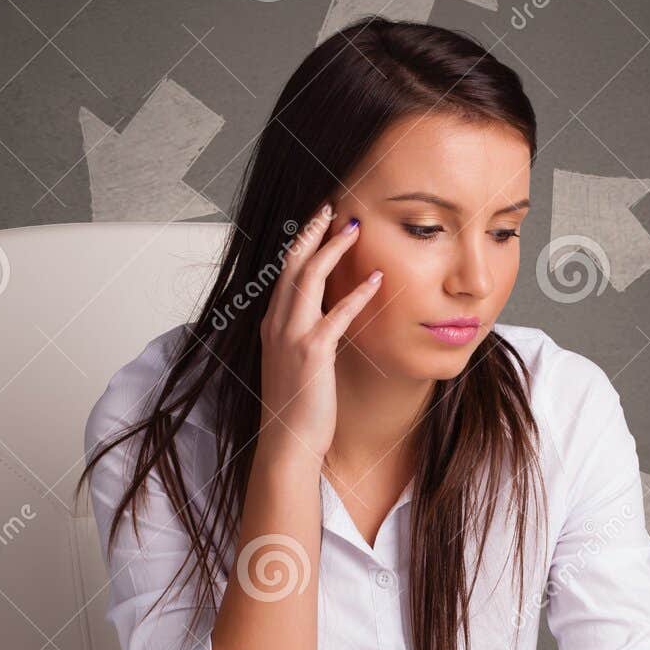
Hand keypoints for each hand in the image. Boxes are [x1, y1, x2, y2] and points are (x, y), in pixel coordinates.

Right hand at [257, 201, 381, 465]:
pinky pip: (336, 315)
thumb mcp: (296, 363)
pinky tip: (376, 280)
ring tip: (352, 228)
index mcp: (273, 324)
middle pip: (292, 264)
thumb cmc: (297, 407)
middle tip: (332, 207)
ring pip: (308, 278)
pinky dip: (357, 294)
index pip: (285, 272)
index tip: (318, 220)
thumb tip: (327, 321)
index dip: (301, 242)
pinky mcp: (311, 353)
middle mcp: (277, 324)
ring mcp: (291, 337)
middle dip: (312, 231)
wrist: (286, 441)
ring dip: (332, 249)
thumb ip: (307, 337)